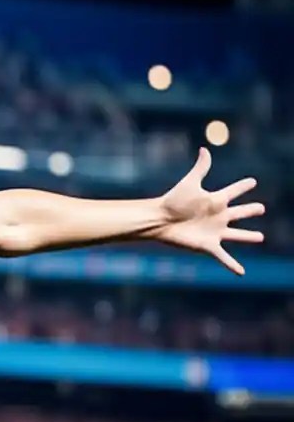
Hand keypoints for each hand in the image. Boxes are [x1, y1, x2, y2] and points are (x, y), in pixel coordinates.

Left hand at [151, 147, 265, 274]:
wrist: (159, 220)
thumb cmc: (173, 201)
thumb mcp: (190, 183)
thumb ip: (200, 168)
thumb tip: (205, 148)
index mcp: (216, 200)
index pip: (234, 191)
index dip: (243, 186)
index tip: (252, 181)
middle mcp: (218, 216)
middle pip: (240, 212)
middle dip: (251, 210)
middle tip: (260, 208)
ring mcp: (215, 231)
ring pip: (237, 234)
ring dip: (248, 237)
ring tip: (260, 237)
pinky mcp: (209, 245)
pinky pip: (224, 257)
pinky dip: (232, 265)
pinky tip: (241, 273)